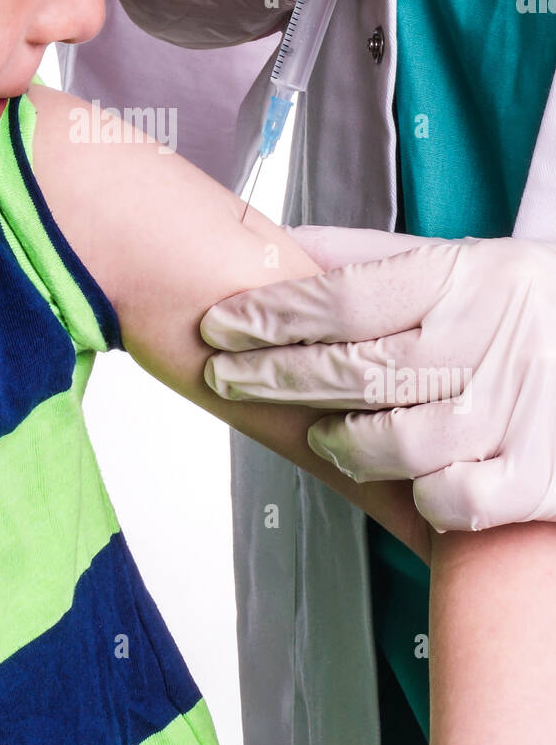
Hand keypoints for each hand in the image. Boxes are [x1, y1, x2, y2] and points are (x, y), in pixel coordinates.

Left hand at [199, 227, 555, 532]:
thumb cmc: (523, 309)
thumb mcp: (463, 261)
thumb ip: (372, 259)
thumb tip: (280, 244)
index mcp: (463, 278)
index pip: (344, 299)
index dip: (272, 315)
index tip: (220, 325)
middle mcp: (487, 340)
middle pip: (354, 368)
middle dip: (275, 375)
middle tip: (225, 377)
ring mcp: (514, 411)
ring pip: (393, 443)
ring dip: (342, 442)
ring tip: (324, 434)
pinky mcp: (537, 478)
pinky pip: (449, 500)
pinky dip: (419, 495)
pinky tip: (408, 478)